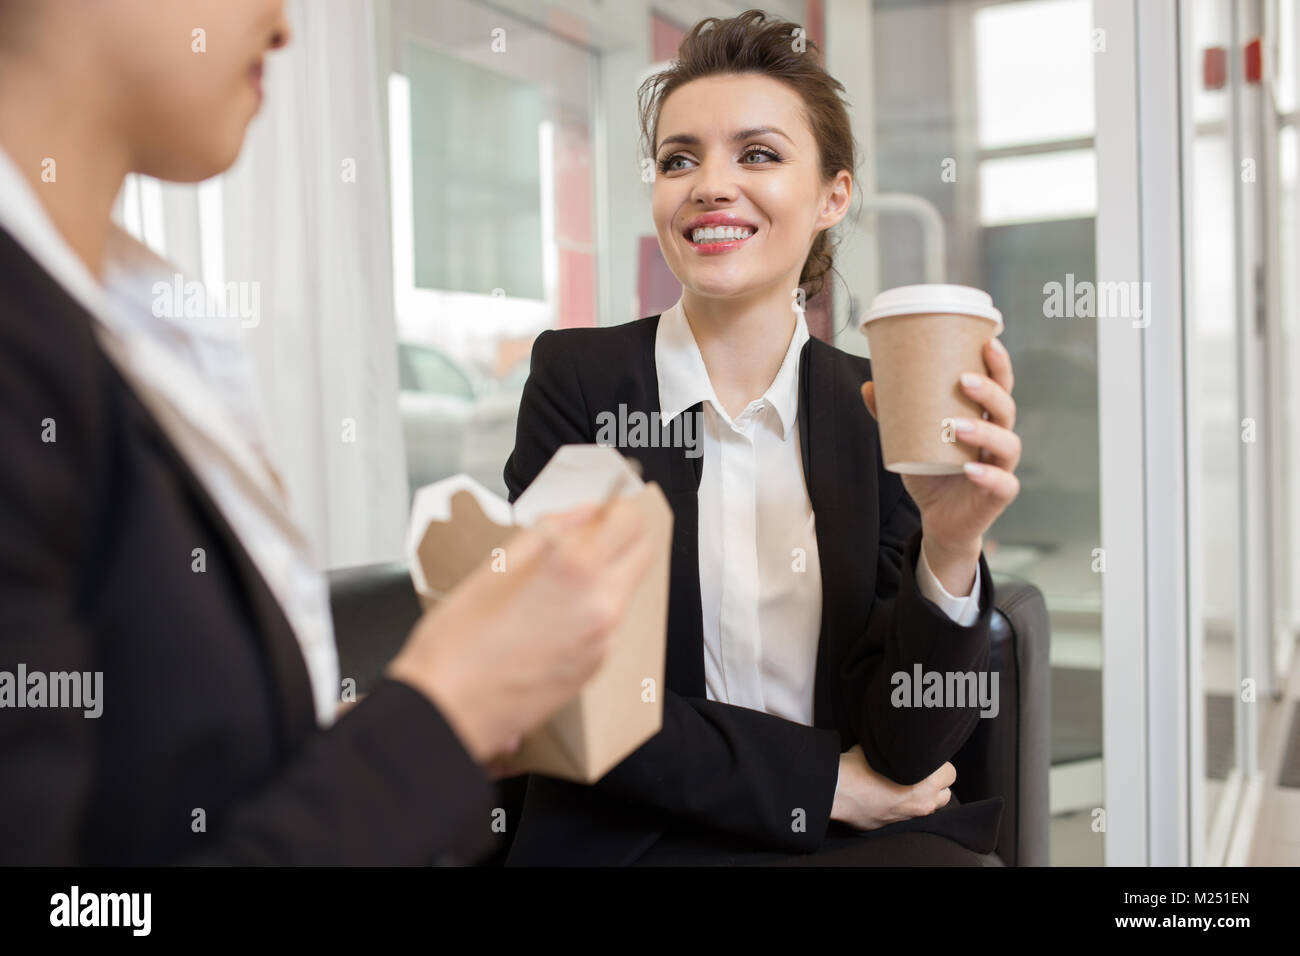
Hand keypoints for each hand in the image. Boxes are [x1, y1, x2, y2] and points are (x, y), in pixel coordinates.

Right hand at [387, 497, 653, 764]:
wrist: (447, 710)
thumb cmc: (457, 643)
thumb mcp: (495, 565)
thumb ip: (549, 529)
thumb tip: (583, 512)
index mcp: (575, 572)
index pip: (630, 521)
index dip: (619, 506)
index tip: (606, 506)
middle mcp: (600, 608)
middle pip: (642, 555)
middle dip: (622, 539)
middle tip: (588, 535)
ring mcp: (602, 642)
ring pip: (624, 590)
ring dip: (605, 575)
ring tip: (555, 581)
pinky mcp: (595, 668)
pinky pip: (608, 625)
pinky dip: (591, 611)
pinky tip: (549, 617)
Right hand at [830, 745, 954, 829]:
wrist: (836, 791)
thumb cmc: (858, 767)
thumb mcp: (883, 748)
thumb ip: (900, 749)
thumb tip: (901, 742)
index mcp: (926, 783)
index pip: (951, 772)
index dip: (938, 762)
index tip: (924, 757)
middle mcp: (921, 802)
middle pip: (945, 793)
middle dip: (936, 782)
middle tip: (918, 770)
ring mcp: (907, 816)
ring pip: (929, 807)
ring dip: (924, 796)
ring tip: (905, 783)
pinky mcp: (892, 824)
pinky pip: (907, 814)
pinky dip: (903, 805)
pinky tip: (888, 794)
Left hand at [861, 337, 1020, 593]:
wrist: (939, 520)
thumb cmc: (931, 473)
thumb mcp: (909, 442)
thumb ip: (892, 416)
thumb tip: (869, 385)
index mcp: (983, 419)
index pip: (999, 387)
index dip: (998, 366)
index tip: (988, 342)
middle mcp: (997, 439)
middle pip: (1006, 409)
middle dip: (990, 391)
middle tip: (964, 379)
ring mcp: (1000, 467)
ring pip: (1007, 444)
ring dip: (985, 432)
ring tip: (958, 426)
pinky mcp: (997, 496)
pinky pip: (1002, 484)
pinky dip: (989, 477)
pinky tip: (971, 471)